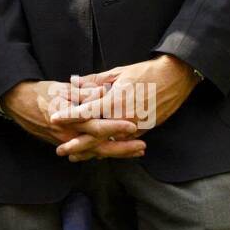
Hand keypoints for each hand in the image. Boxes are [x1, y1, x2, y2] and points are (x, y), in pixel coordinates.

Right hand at [0, 79, 144, 161]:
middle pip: (98, 146)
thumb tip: (101, 92)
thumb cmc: (39, 93)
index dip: (114, 127)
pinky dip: (102, 152)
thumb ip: (82, 92)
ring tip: (136, 150)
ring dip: (116, 152)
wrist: (17, 104)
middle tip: (142, 147)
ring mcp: (65, 141)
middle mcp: (67, 134)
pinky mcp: (64, 143)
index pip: (95, 126)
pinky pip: (86, 151)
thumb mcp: (60, 88)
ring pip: (94, 152)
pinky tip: (115, 152)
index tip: (132, 126)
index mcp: (68, 119)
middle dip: (122, 148)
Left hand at [51, 56, 200, 159]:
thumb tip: (76, 83)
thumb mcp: (118, 73)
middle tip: (60, 150)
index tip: (54, 119)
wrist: (174, 79)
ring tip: (75, 156)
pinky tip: (97, 153)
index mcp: (115, 100)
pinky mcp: (143, 130)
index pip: (87, 111)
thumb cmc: (145, 73)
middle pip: (96, 135)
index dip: (70, 116)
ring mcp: (135, 126)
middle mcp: (124, 117)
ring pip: (109, 143)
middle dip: (77, 144)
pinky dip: (108, 149)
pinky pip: (122, 143)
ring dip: (91, 151)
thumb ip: (95, 81)